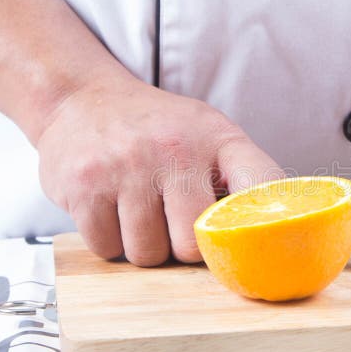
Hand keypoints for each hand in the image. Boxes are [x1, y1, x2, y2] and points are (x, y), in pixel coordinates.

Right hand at [36, 76, 281, 265]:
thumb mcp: (208, 135)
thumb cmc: (157, 129)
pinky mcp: (84, 186)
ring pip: (147, 253)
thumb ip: (240, 178)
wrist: (81, 98)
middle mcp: (175, 150)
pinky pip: (108, 249)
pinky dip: (110, 241)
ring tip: (139, 210)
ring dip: (144, 244)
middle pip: (193, 245)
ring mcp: (127, 167)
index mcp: (218, 138)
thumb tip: (269, 236)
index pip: (261, 187)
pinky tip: (111, 209)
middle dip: (181, 246)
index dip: (265, 227)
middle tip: (171, 220)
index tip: (260, 250)